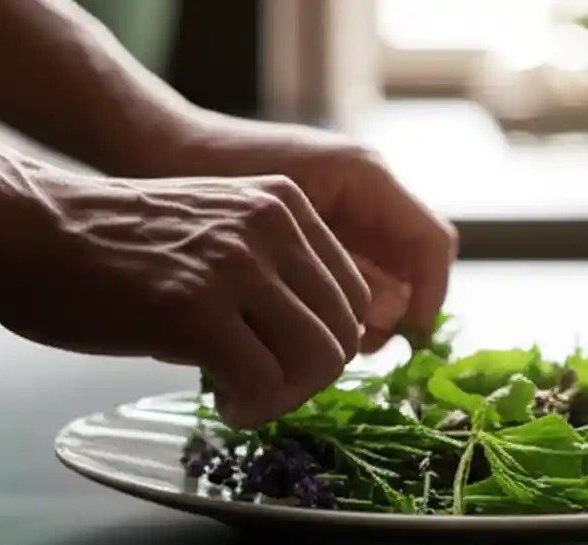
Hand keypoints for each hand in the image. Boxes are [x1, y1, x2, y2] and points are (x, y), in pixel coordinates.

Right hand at [0, 164, 370, 427]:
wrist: (22, 227)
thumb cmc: (108, 242)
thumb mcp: (213, 231)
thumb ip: (268, 269)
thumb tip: (312, 341)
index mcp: (282, 203)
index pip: (352, 293)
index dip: (327, 344)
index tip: (286, 362)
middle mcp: (270, 225)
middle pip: (343, 333)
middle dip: (310, 379)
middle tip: (264, 391)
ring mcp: (236, 266)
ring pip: (317, 360)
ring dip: (285, 398)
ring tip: (245, 401)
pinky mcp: (196, 310)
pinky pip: (263, 383)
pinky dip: (253, 410)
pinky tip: (225, 406)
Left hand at [142, 116, 457, 350]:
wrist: (156, 148)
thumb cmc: (209, 174)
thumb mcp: (278, 226)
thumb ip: (334, 268)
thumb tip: (383, 316)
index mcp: (363, 177)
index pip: (431, 243)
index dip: (430, 296)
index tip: (407, 341)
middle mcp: (362, 189)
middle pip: (410, 267)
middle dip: (389, 316)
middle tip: (348, 354)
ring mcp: (341, 208)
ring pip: (378, 278)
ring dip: (360, 318)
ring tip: (316, 346)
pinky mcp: (312, 227)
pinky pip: (344, 276)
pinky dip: (332, 308)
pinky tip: (295, 328)